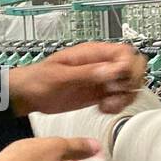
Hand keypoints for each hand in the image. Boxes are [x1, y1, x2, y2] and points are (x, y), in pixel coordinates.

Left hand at [7, 42, 146, 116]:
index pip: (125, 52)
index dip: (129, 66)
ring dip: (124, 97)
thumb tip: (112, 70)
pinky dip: (117, 105)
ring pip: (129, 85)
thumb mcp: (60, 76)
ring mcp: (102, 80)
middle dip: (130, 83)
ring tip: (106, 106)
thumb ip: (87, 73)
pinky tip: (102, 109)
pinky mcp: (99, 94)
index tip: (119, 80)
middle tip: (113, 94)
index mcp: (92, 53)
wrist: (28, 95)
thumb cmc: (38, 80)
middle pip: (133, 68)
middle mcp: (101, 65)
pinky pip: (119, 98)